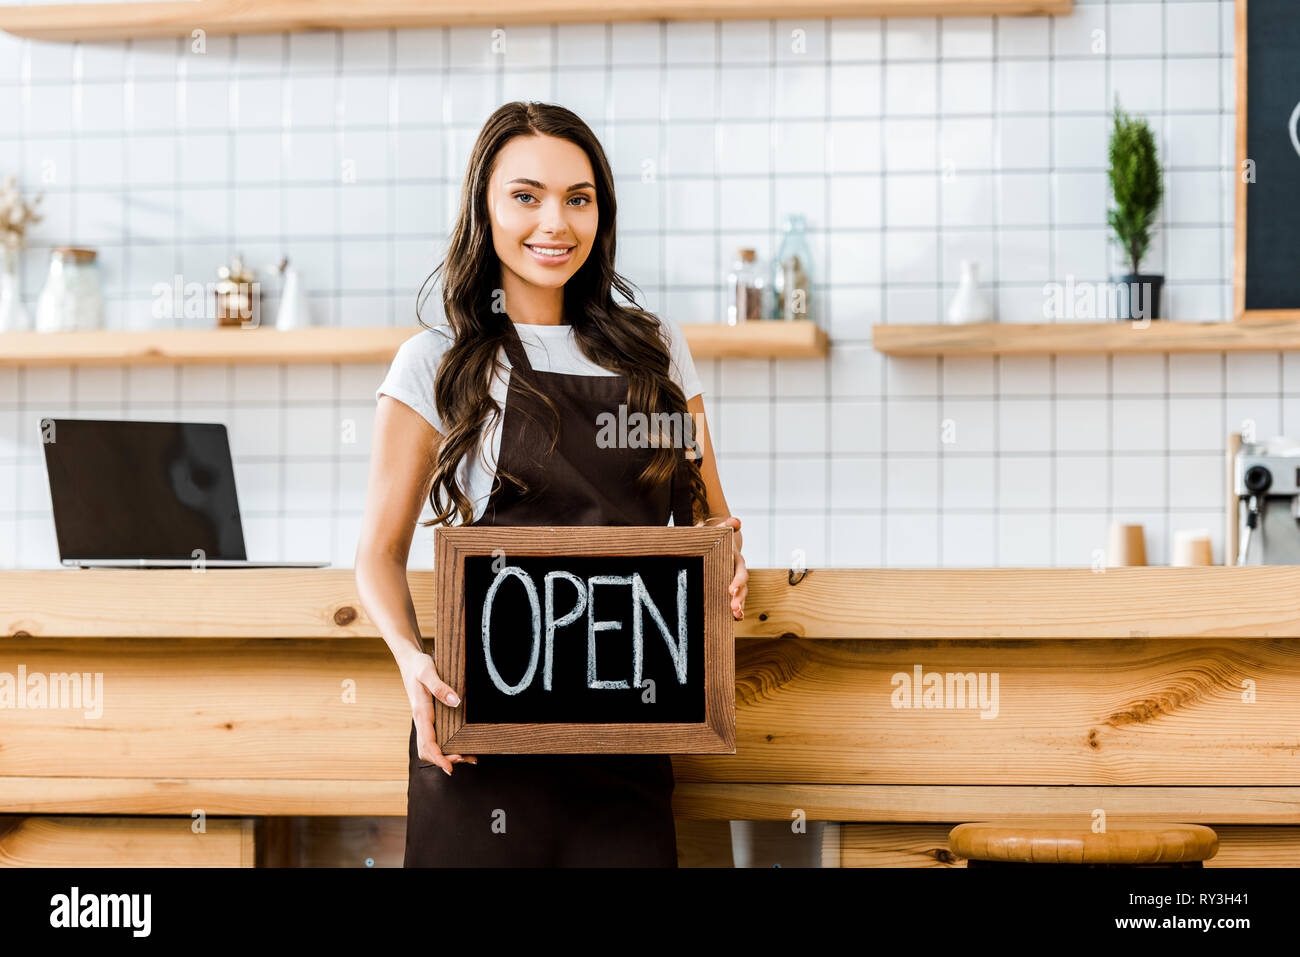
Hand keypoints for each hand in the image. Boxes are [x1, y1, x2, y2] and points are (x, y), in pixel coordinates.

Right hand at [399, 648, 476, 775]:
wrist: (410, 660)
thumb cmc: (418, 665)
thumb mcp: (428, 671)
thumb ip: (440, 686)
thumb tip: (455, 701)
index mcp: (421, 712)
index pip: (428, 743)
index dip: (439, 758)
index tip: (451, 768)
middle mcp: (421, 720)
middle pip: (428, 751)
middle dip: (446, 760)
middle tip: (469, 759)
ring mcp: (425, 720)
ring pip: (432, 746)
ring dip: (447, 755)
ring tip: (470, 757)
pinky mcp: (429, 717)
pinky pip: (435, 737)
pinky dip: (447, 746)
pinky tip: (462, 744)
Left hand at [706, 515, 746, 620]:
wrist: (718, 544)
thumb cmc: (718, 538)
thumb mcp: (720, 530)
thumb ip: (728, 525)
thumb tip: (735, 521)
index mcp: (736, 560)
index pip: (740, 571)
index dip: (738, 581)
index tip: (731, 589)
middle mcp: (738, 573)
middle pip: (742, 587)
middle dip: (739, 598)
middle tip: (733, 608)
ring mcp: (735, 582)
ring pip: (741, 596)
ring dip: (739, 606)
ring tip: (736, 615)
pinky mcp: (730, 589)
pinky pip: (736, 601)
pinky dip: (736, 610)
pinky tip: (735, 619)